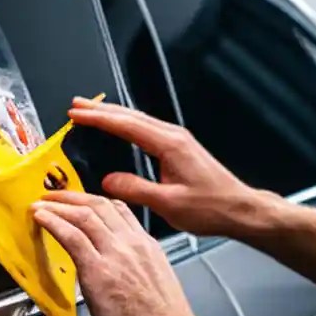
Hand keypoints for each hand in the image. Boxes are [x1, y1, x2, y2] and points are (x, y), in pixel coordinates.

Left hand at [31, 191, 209, 315]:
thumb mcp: (156, 287)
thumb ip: (136, 273)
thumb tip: (118, 278)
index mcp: (148, 248)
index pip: (121, 212)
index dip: (96, 203)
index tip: (81, 203)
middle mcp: (133, 244)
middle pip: (100, 205)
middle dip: (73, 197)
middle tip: (54, 195)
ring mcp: (116, 254)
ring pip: (84, 215)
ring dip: (58, 205)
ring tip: (41, 202)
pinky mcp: (98, 270)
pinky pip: (71, 235)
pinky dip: (53, 221)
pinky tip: (40, 218)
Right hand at [69, 98, 278, 238]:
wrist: (239, 209)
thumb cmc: (211, 207)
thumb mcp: (168, 204)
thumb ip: (135, 190)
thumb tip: (108, 181)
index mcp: (169, 145)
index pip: (125, 125)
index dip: (98, 118)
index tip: (76, 115)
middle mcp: (173, 137)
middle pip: (130, 116)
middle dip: (101, 109)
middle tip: (76, 106)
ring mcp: (177, 140)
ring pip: (138, 120)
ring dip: (113, 115)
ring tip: (90, 113)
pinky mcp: (179, 148)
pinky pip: (146, 129)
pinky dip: (126, 125)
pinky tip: (119, 129)